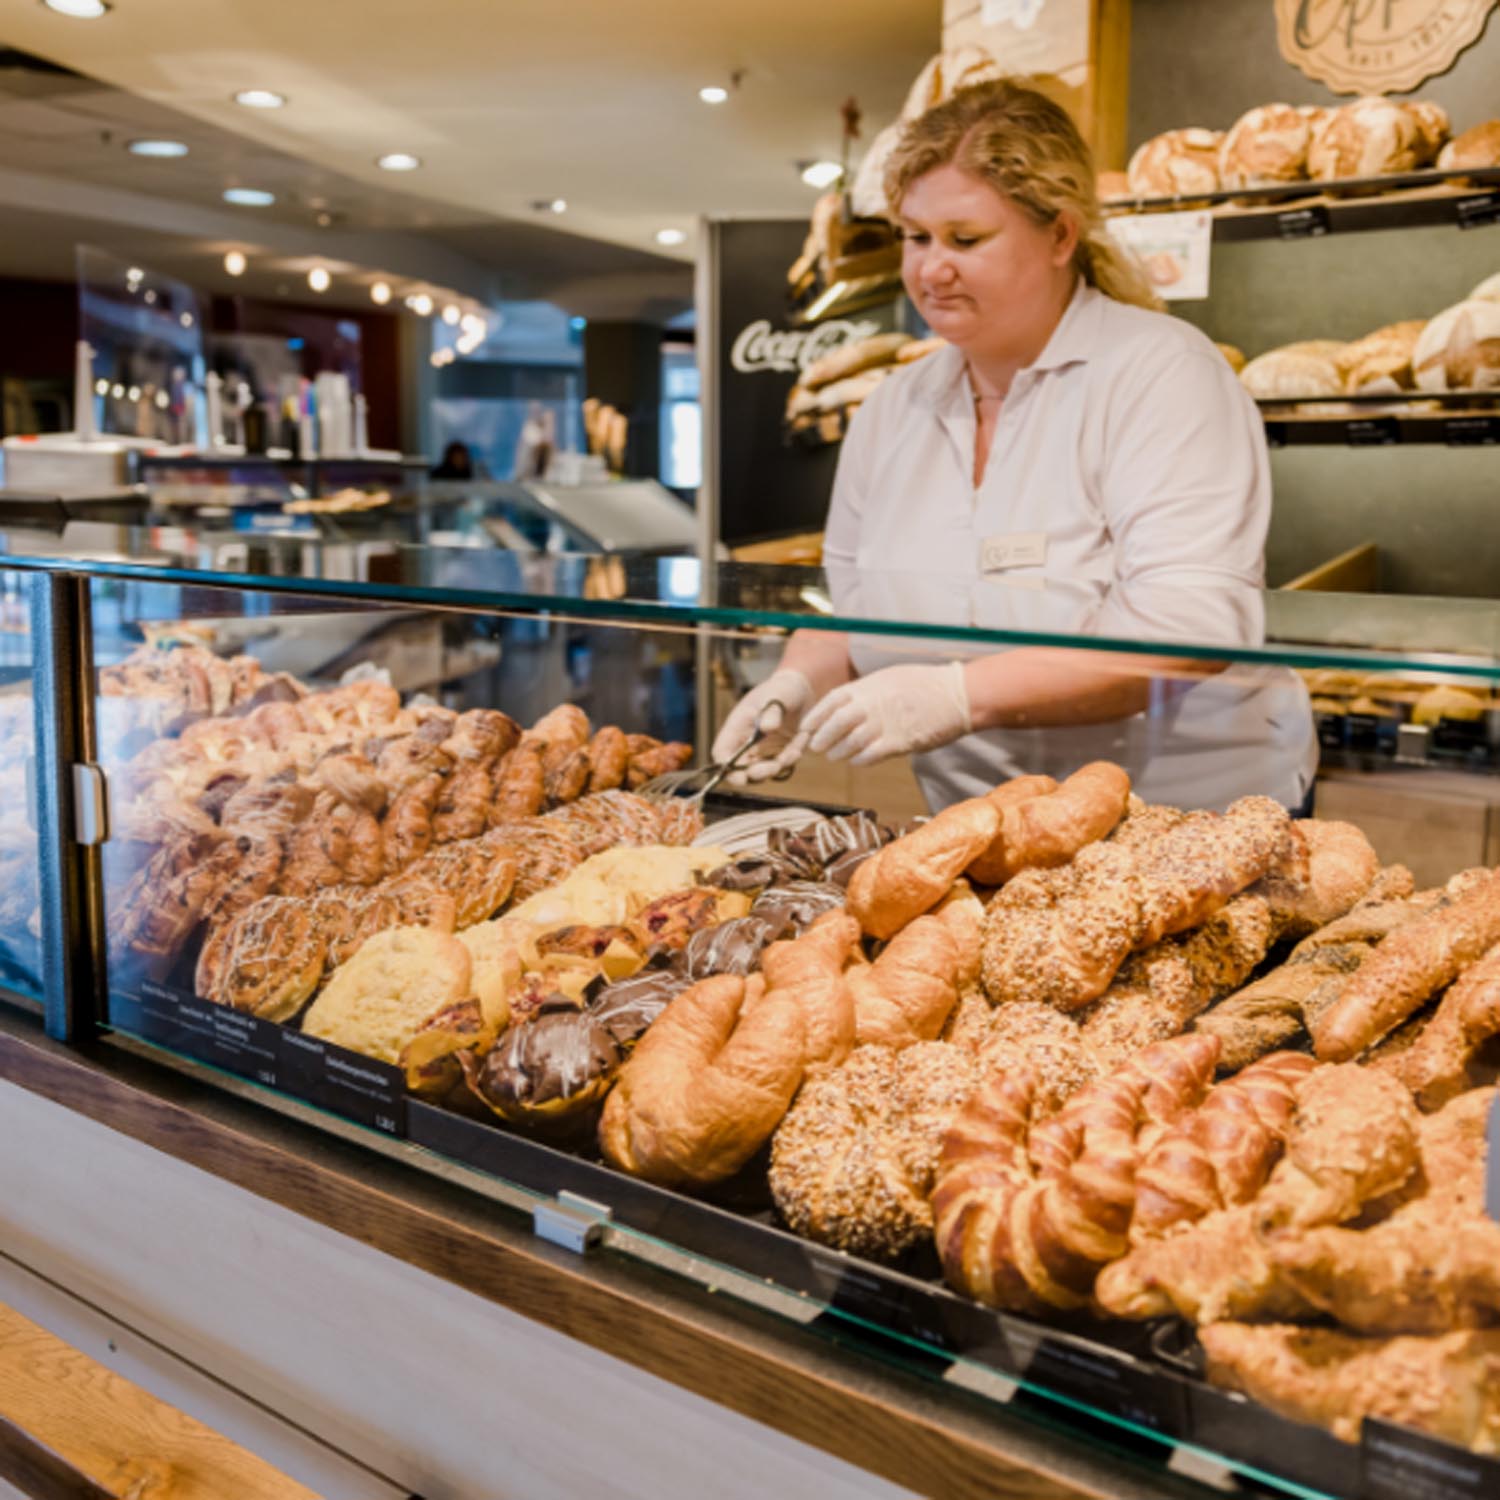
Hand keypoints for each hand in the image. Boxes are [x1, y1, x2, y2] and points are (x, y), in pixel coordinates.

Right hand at [711, 668, 816, 782]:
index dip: (727, 769)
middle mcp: (746, 743)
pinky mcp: (780, 754)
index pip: (722, 754)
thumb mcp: (776, 695)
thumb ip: (771, 711)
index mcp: (736, 728)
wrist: (801, 690)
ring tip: (795, 750)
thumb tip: (766, 728)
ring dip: (779, 766)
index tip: (742, 778)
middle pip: (741, 770)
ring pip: (764, 771)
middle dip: (758, 773)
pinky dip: (793, 756)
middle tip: (775, 766)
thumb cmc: (781, 688)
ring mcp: (763, 751)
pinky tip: (802, 738)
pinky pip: (784, 764)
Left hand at [798, 662, 970, 766]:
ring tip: (834, 756)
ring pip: (851, 742)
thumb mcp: (891, 677)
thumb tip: (845, 703)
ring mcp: (887, 723)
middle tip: (815, 747)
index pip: (833, 700)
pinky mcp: (901, 742)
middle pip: (837, 722)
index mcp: (871, 686)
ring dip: (839, 751)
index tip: (805, 727)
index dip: (816, 716)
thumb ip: (868, 690)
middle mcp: (875, 703)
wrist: (958, 694)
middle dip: (822, 737)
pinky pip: (871, 755)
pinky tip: (856, 761)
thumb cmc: (925, 685)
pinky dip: (860, 760)